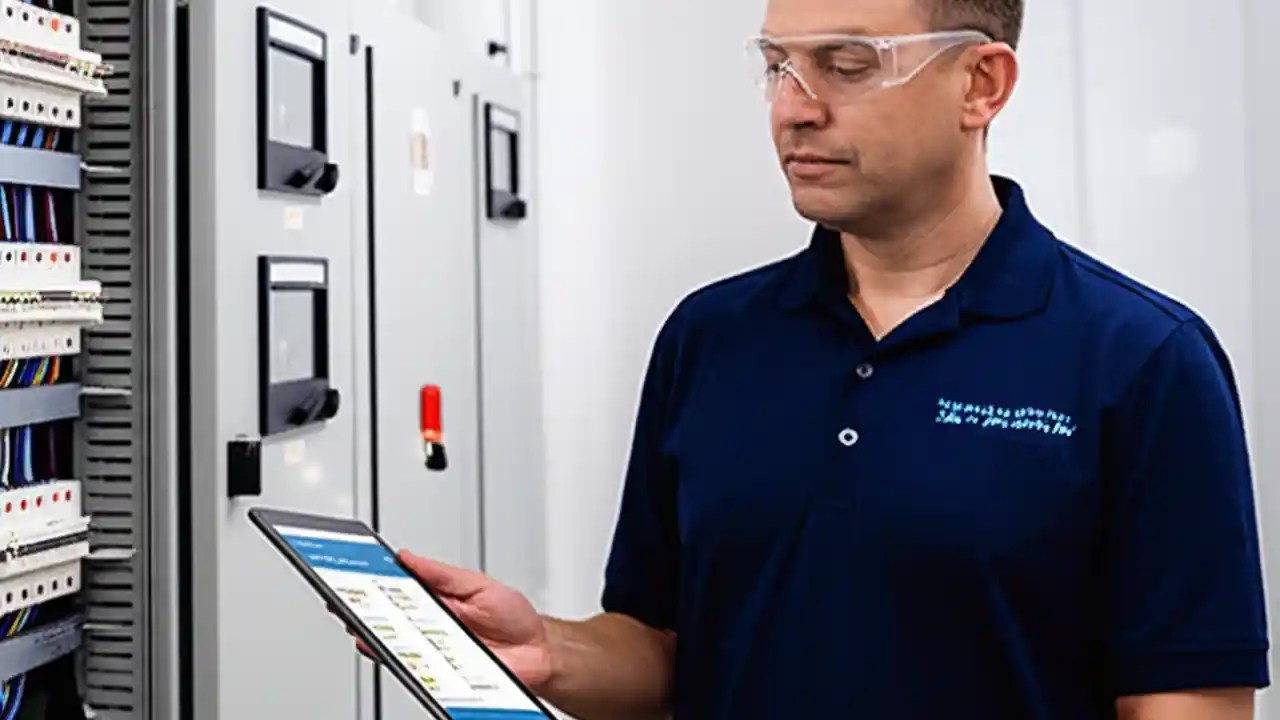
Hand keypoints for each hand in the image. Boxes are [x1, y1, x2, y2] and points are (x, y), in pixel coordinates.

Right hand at [339, 551, 553, 691]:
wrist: (539, 653)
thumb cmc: (514, 618)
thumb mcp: (478, 585)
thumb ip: (441, 574)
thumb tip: (406, 557)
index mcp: (433, 602)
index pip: (392, 592)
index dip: (367, 583)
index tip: (346, 571)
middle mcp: (428, 629)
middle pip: (385, 621)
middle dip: (360, 610)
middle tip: (342, 600)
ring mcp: (432, 654)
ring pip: (392, 648)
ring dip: (372, 637)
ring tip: (358, 624)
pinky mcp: (439, 677)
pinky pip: (412, 672)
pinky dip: (398, 663)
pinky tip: (388, 651)